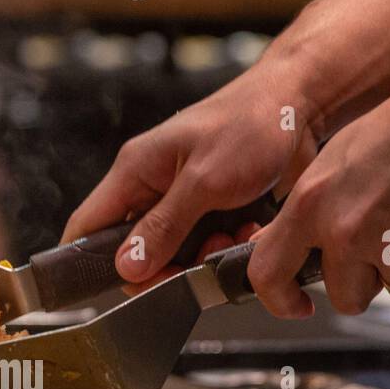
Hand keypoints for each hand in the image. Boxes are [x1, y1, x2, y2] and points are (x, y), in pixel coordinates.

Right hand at [63, 66, 318, 281]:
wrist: (303, 103)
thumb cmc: (252, 124)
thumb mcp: (204, 181)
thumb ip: (163, 227)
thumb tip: (126, 267)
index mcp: (134, 170)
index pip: (86, 226)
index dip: (88, 262)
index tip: (118, 285)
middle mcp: (151, 186)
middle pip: (131, 251)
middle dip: (162, 267)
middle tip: (191, 268)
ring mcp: (181, 199)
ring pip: (172, 253)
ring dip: (201, 259)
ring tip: (230, 242)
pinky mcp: (211, 208)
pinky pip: (205, 245)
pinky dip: (226, 248)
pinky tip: (247, 232)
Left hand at [249, 76, 389, 316]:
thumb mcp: (331, 163)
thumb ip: (304, 213)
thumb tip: (272, 248)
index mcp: (311, 205)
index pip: (268, 274)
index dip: (280, 300)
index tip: (296, 304)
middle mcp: (346, 229)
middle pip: (345, 299)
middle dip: (364, 283)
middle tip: (383, 244)